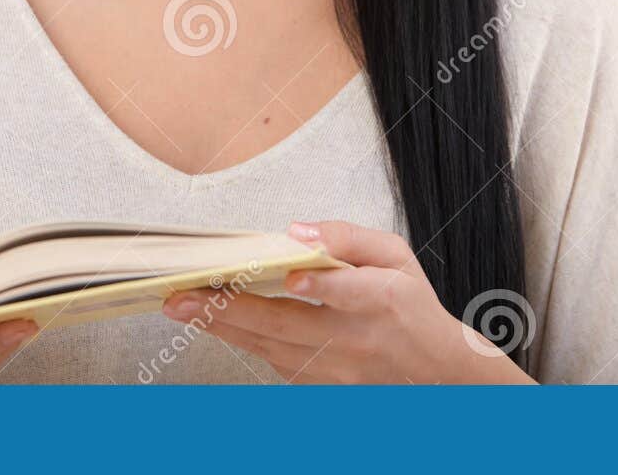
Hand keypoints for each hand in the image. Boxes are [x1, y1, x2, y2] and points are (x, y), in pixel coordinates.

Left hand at [160, 220, 534, 383]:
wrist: (433, 373)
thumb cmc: (410, 304)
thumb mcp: (397, 256)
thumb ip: (351, 237)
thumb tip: (299, 232)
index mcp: (384, 298)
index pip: (350, 292)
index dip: (322, 285)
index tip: (291, 276)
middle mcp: (358, 338)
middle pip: (291, 325)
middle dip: (233, 309)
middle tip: (186, 295)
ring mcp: (338, 369)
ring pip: (273, 349)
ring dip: (225, 328)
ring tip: (184, 308)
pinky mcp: (323, 385)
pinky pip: (276, 362)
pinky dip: (244, 342)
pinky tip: (215, 323)